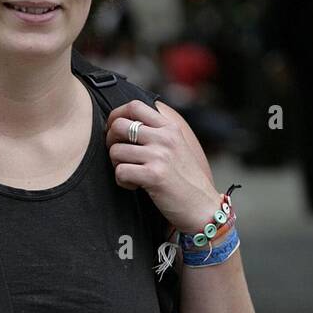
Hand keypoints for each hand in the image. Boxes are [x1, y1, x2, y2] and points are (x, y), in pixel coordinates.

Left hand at [105, 99, 219, 232]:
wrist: (202, 206)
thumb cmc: (185, 180)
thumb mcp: (176, 146)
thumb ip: (157, 132)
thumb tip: (123, 123)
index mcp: (170, 127)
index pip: (134, 106)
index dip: (116, 116)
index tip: (114, 130)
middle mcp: (165, 137)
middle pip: (119, 126)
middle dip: (110, 141)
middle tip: (118, 156)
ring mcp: (159, 155)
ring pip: (115, 151)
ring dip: (116, 165)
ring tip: (131, 174)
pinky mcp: (154, 175)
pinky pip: (120, 171)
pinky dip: (122, 181)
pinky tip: (135, 186)